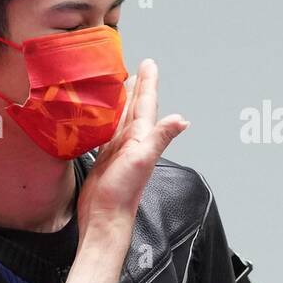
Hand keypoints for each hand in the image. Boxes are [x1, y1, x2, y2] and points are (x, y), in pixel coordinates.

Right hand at [76, 60, 188, 236]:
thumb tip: (181, 119)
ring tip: (119, 86)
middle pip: (135, 108)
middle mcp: (132, 142)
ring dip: (122, 102)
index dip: (147, 83)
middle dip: (137, 87)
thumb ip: (160, 139)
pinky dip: (107, 120)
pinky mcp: (104, 159)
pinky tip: (101, 117)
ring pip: (121, 118)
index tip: (148, 64)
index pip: (146, 104)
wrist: (105, 217)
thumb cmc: (122, 194)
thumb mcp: (141, 161)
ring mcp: (118, 151)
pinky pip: (107, 132)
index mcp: (141, 138)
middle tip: (136, 68)